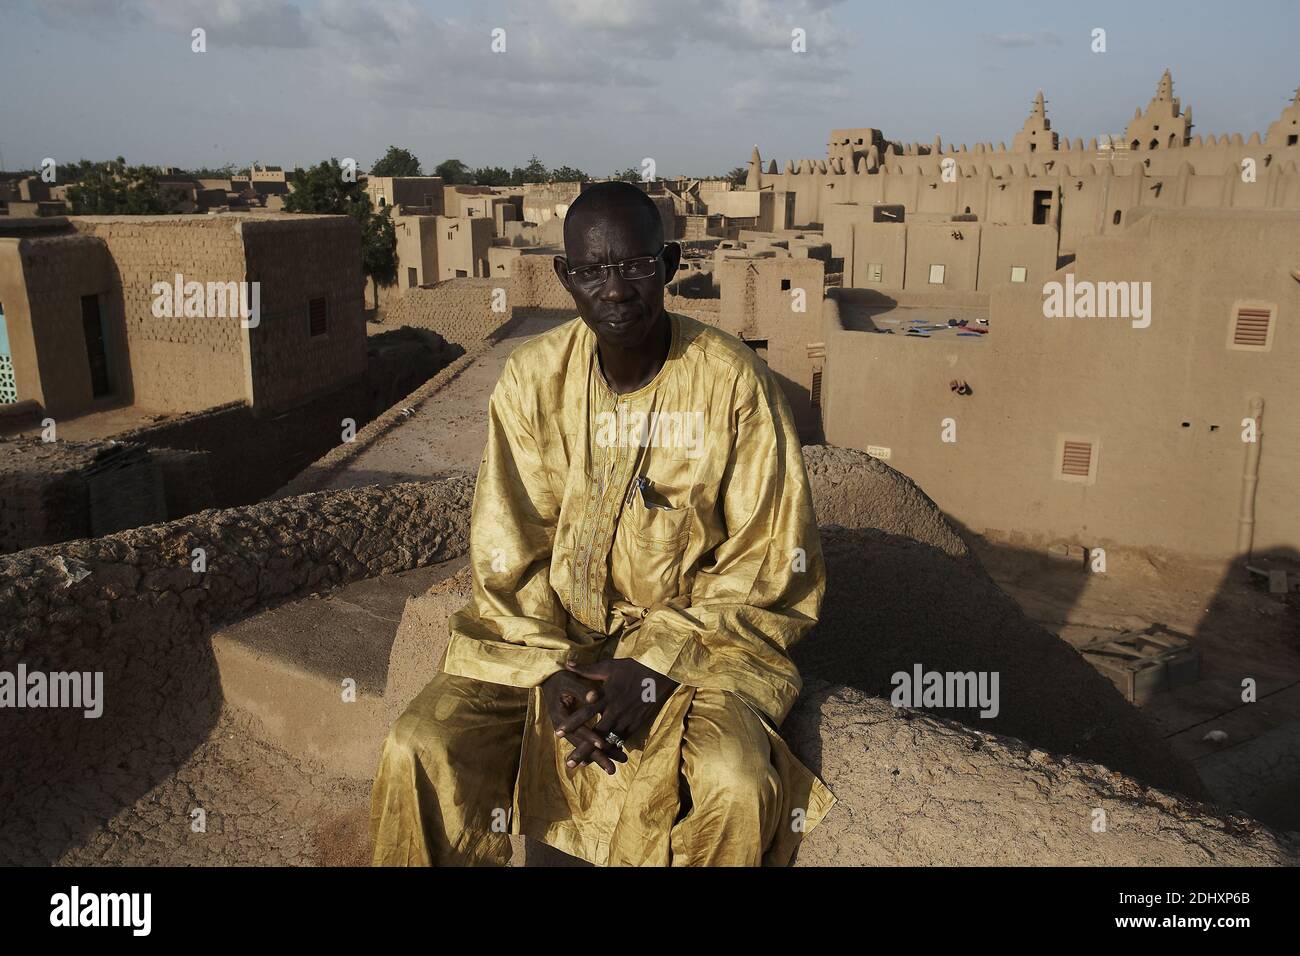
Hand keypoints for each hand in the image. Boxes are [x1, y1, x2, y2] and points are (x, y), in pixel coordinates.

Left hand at [554, 659, 677, 772]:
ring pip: (610, 740)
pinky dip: (613, 748)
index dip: (572, 723)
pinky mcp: (637, 723)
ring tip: (584, 765)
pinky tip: (605, 757)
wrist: (660, 674)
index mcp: (606, 696)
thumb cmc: (633, 668)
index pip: (585, 712)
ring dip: (597, 754)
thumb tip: (567, 663)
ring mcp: (627, 719)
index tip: (558, 733)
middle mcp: (615, 710)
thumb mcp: (609, 666)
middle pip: (596, 733)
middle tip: (570, 763)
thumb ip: (587, 670)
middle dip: (582, 749)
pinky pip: (623, 739)